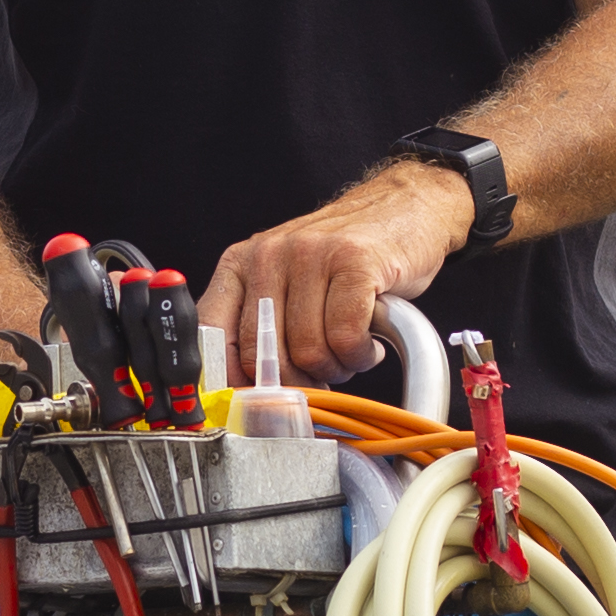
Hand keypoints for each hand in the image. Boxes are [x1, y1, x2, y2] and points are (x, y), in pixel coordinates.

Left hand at [204, 159, 468, 391]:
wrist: (405, 207)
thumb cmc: (345, 258)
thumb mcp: (288, 283)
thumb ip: (259, 326)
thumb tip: (243, 394)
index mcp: (240, 264)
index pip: (211, 334)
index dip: (228, 382)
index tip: (251, 407)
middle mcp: (268, 256)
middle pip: (263, 356)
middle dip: (297, 383)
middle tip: (322, 375)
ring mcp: (310, 255)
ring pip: (308, 351)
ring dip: (336, 368)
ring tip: (350, 351)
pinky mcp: (354, 261)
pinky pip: (346, 338)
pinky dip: (360, 356)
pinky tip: (369, 346)